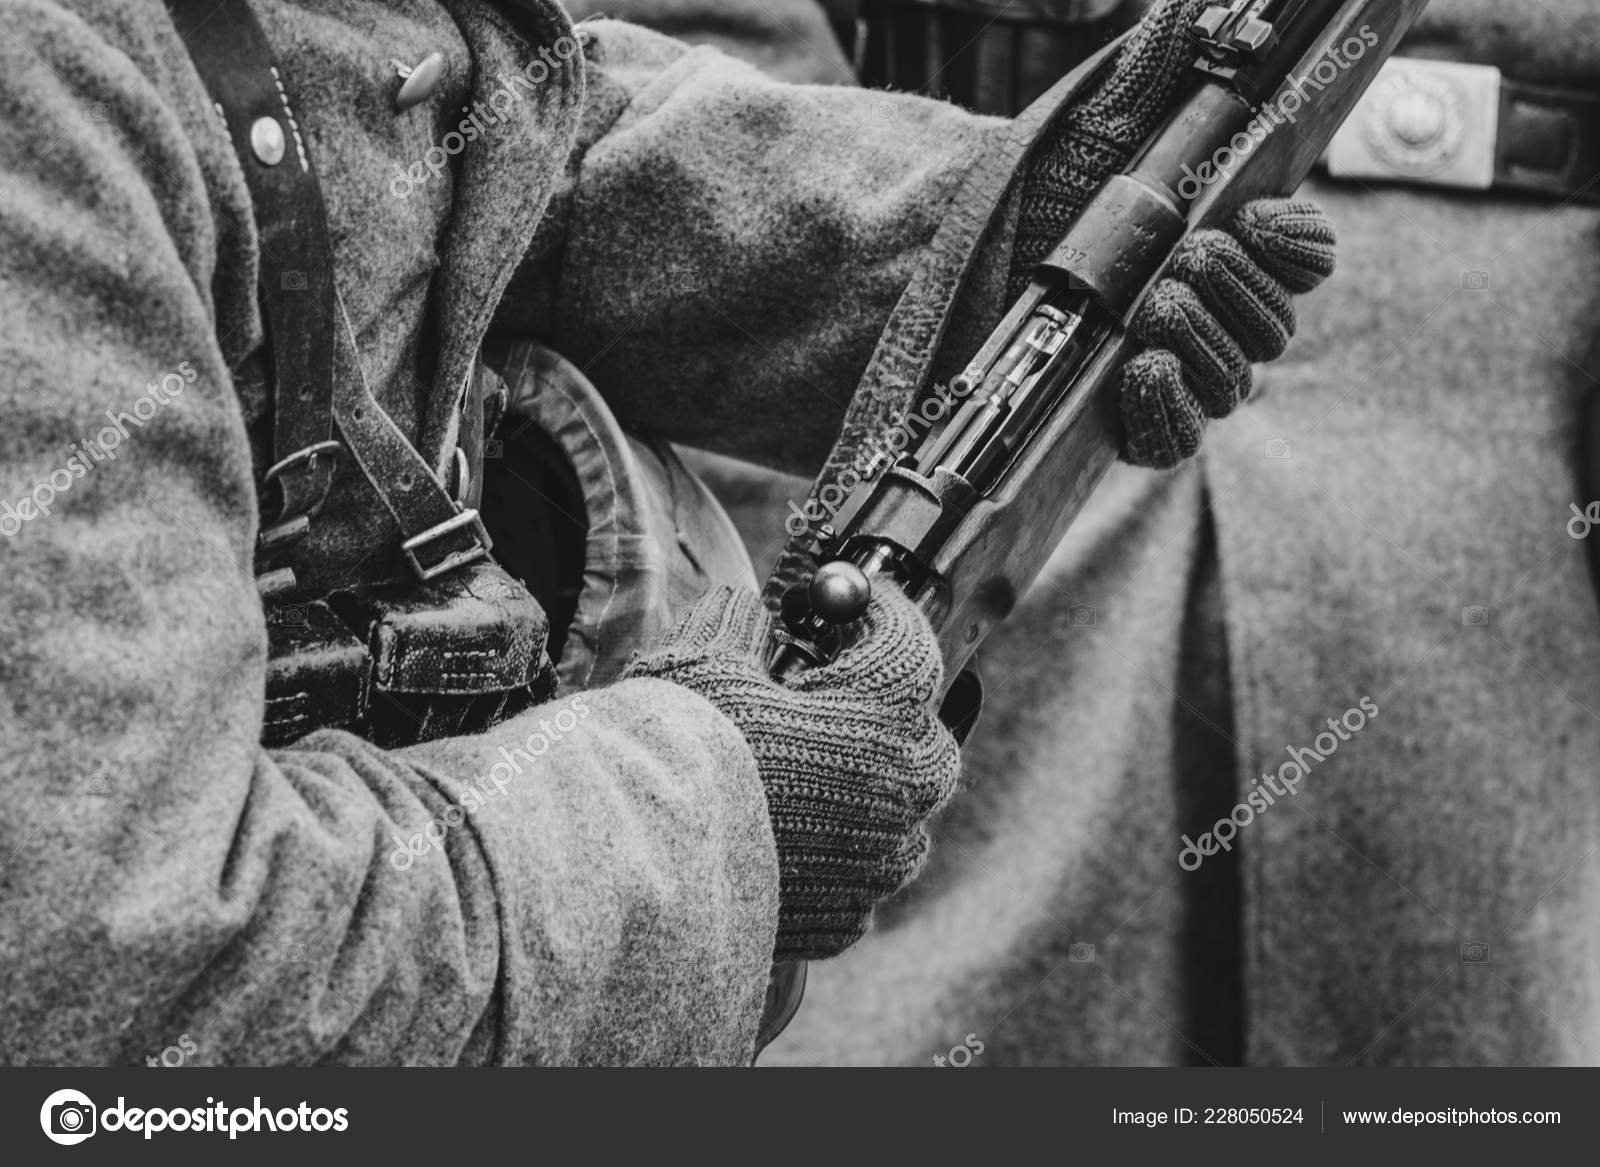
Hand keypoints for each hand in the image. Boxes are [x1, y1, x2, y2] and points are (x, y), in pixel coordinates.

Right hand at [624, 584, 959, 960]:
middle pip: (928, 745)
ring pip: (900, 821)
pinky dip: (833, 855)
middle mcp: (893, 798)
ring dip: (869, 792)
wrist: (638, 870)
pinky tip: (784, 840)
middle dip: (894, 714)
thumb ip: (735, 625)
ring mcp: (872, 868)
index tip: (860, 602)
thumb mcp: (700, 663)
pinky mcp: (839, 922)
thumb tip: (746, 611)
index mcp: (876, 722)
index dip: (887, 616)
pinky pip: (857, 879)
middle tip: (844, 695)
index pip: (912, 650)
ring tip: (810, 774)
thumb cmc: (676, 755)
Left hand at [1012, 0, 1338, 467]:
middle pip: (1274, 322)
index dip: (1295, 239)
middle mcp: (1230, 326)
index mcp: (1242, 262)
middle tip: (1192, 256)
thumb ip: (1158, 93)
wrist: (994, 289)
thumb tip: (1183, 19)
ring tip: (1157, 308)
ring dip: (1201, 336)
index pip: (1307, 257)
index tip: (1254, 215)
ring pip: (1235, 377)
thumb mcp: (1110, 151)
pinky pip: (1179, 436)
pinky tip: (1142, 371)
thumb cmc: (1067, 222)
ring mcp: (1194, 384)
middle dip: (1238, 285)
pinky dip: (1165, 405)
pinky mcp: (1148, 430)